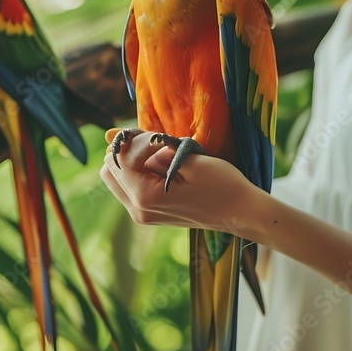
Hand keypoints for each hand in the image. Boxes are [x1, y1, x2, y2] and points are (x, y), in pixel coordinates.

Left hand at [99, 129, 262, 233]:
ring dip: (133, 162)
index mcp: (145, 197)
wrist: (241, 213)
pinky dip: (139, 173)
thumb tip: (114, 135)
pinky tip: (163, 169)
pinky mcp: (149, 214)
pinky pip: (129, 187)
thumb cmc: (222, 185)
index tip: (163, 140)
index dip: (138, 141)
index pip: (120, 158)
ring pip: (117, 178)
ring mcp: (142, 215)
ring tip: (164, 158)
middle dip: (130, 152)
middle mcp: (138, 210)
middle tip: (161, 146)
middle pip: (110, 169)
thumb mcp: (188, 159)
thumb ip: (151, 148)